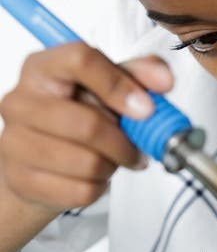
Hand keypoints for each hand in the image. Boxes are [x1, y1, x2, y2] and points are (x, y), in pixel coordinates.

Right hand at [0, 45, 173, 210]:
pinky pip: (80, 191)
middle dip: (123, 143)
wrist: (38, 162)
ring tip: (110, 160)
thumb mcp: (104, 88)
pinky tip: (93, 178)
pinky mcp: (22, 180)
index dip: (120, 85)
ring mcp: (16, 142)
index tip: (146, 108)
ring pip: (87, 163)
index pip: (81, 60)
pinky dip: (98, 188)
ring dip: (112, 166)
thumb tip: (164, 80)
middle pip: (88, 124)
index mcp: (43, 68)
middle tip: (136, 149)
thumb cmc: (74, 117)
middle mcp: (21, 101)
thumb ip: (137, 76)